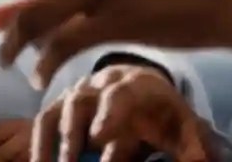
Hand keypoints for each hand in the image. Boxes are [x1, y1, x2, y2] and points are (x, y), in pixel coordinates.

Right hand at [32, 65, 212, 161]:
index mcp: (135, 85)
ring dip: (48, 145)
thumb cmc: (164, 115)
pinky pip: (44, 123)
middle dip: (72, 136)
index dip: (109, 113)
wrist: (147, 94)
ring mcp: (78, 93)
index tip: (99, 137)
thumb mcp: (184, 129)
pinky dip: (39, 146)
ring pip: (55, 111)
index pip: (120, 94)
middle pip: (80, 102)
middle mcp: (100, 83)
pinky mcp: (61, 107)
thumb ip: (192, 149)